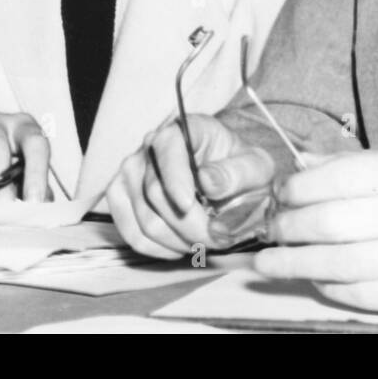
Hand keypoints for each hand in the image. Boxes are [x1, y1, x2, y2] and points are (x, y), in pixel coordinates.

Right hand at [106, 114, 275, 258]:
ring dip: (178, 241)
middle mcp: (149, 146)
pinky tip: (181, 246)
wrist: (229, 178)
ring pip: (145, 220)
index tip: (189, 206)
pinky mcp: (122, 198)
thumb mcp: (256, 167)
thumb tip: (207, 180)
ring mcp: (130, 172)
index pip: (168, 150)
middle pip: (156, 193)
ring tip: (204, 242)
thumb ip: (236, 172)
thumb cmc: (241, 169)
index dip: (175, 181)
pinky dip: (158, 249)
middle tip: (218, 239)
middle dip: (189, 225)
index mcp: (184, 129)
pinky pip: (131, 234)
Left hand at [258, 149, 377, 318]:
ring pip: (339, 263)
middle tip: (269, 231)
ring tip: (268, 262)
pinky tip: (310, 278)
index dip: (297, 190)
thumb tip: (298, 165)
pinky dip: (326, 286)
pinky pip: (358, 294)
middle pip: (331, 222)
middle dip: (288, 228)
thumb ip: (352, 166)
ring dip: (294, 264)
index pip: (337, 177)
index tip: (278, 197)